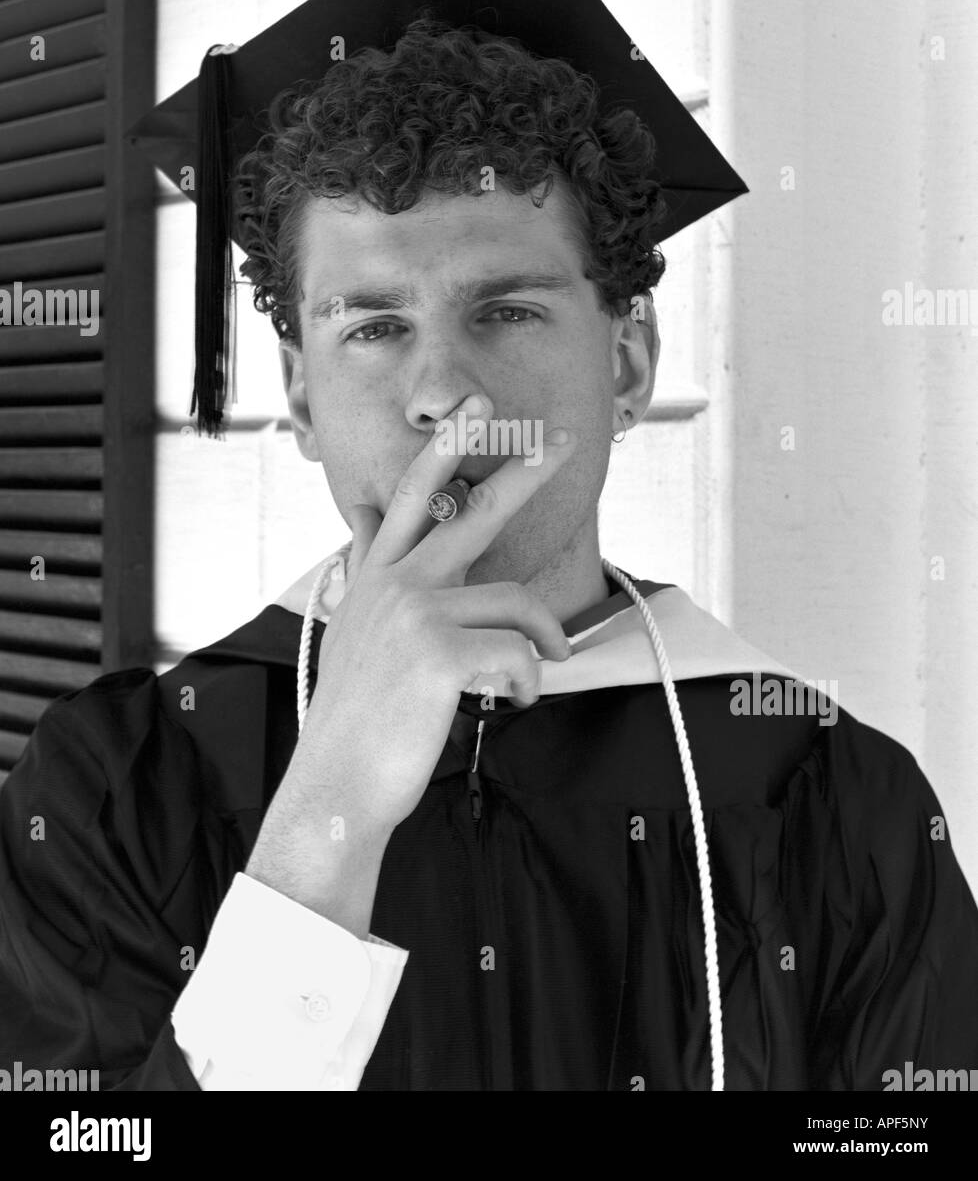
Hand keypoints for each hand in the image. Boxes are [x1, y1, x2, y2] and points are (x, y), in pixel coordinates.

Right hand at [246, 394, 575, 928]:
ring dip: (540, 645)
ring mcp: (415, 613)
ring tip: (535, 677)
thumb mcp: (353, 629)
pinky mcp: (439, 653)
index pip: (415, 497)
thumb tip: (367, 516)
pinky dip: (528, 684)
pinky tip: (511, 703)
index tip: (476, 413)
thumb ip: (368, 570)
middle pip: (471, 511)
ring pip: (517, 605)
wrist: (336, 785)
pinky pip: (519, 656)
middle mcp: (394, 583)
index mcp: (377, 577)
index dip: (447, 449)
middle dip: (522, 472)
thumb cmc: (357, 717)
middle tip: (562, 441)